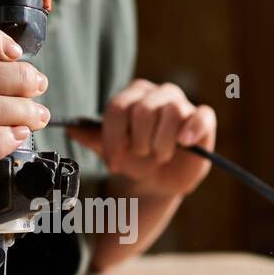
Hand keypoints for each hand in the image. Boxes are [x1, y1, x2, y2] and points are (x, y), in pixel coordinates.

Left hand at [67, 79, 215, 199]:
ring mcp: (182, 104)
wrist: (155, 181)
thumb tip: (71, 129)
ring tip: (159, 156)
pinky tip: (185, 142)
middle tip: (141, 155)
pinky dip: (193, 127)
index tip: (113, 160)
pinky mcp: (202, 121)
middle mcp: (158, 93)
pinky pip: (202, 116)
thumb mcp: (111, 151)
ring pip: (172, 112)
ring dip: (161, 143)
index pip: (118, 108)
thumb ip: (92, 138)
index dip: (113, 137)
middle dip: (138, 142)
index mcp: (132, 95)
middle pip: (143, 110)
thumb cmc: (133, 160)